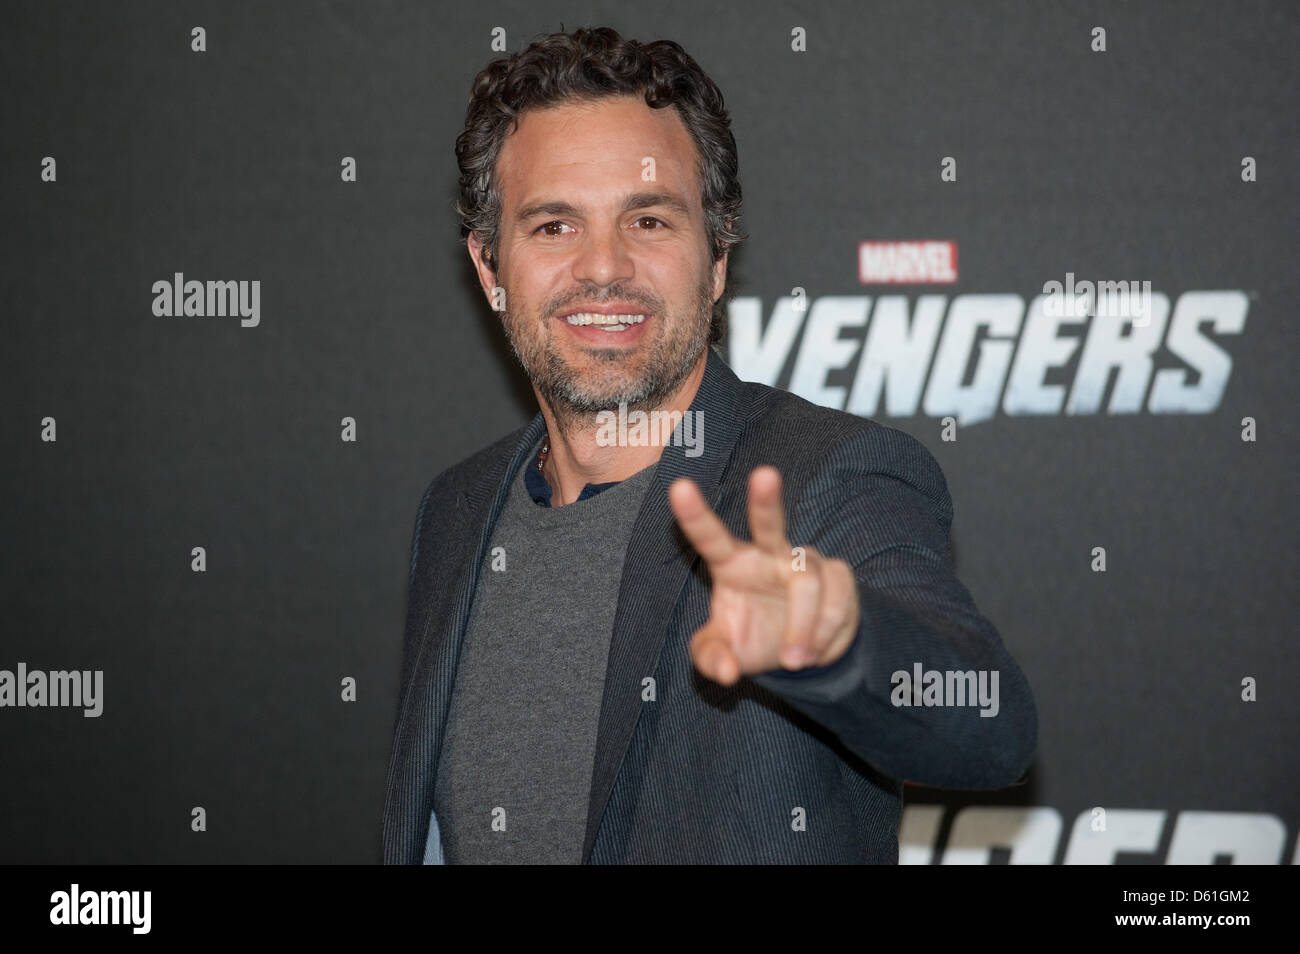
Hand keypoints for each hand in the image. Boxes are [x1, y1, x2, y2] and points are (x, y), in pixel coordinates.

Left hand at [667, 465, 860, 685]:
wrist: (802, 653)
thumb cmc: (752, 637)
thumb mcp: (724, 653)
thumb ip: (712, 659)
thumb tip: (725, 672)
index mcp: (732, 564)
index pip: (711, 537)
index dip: (694, 515)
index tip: (678, 488)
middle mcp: (769, 554)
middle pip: (769, 524)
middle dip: (766, 500)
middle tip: (764, 474)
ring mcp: (807, 561)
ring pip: (808, 585)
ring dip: (802, 630)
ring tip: (793, 661)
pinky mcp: (839, 575)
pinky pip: (837, 604)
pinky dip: (824, 636)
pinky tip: (815, 651)